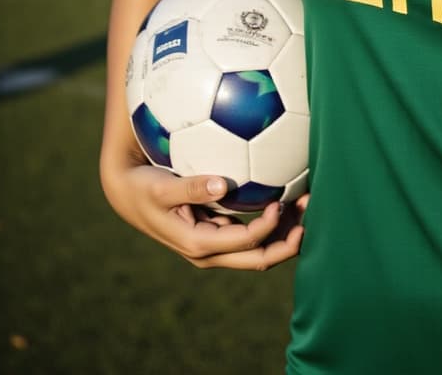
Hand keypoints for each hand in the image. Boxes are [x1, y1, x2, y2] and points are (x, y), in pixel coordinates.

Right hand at [106, 158, 308, 269]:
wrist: (130, 194)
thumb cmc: (145, 188)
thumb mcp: (162, 188)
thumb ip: (191, 187)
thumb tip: (222, 183)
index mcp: (199, 245)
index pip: (244, 243)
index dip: (268, 226)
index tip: (281, 200)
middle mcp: (212, 251)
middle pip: (260, 258)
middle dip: (289, 241)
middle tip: (311, 214)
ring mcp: (218, 243)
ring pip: (260, 247)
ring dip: (286, 231)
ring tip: (309, 202)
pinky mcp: (221, 231)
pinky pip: (254, 233)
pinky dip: (274, 220)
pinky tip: (291, 197)